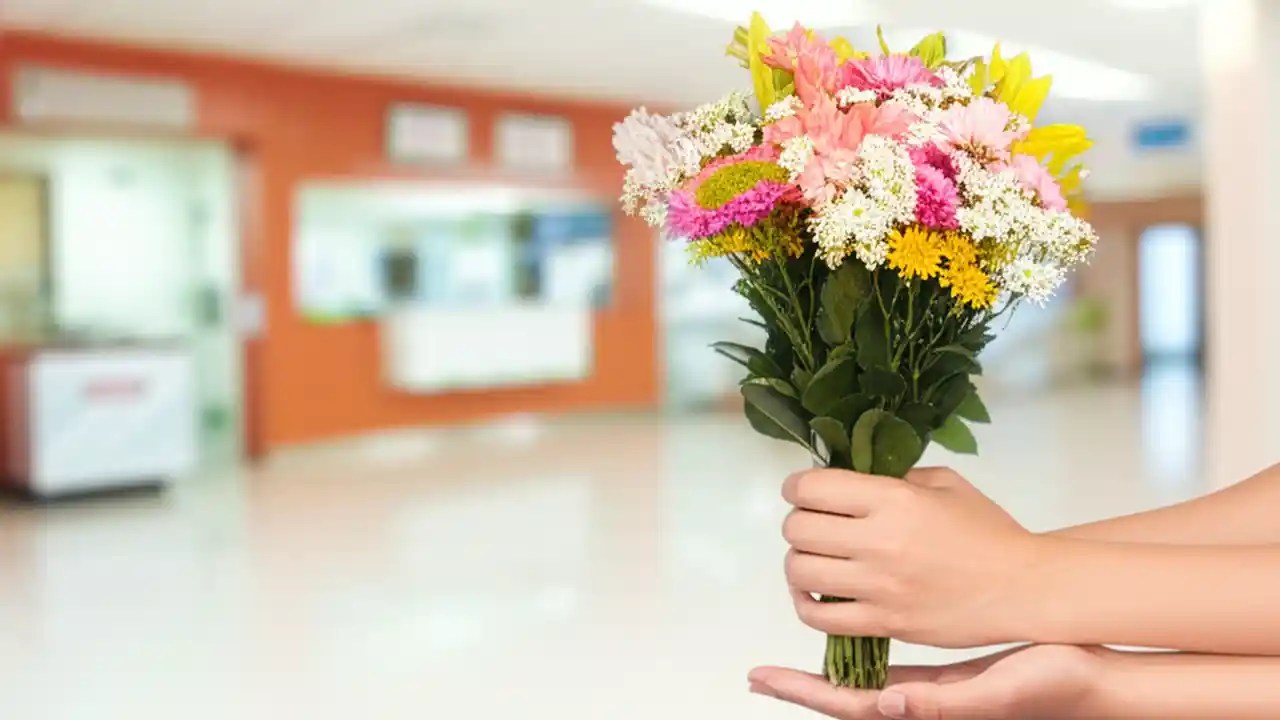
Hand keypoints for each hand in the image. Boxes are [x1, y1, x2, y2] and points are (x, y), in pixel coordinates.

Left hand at [749, 644, 1109, 719]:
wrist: (1092, 677)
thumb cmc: (1052, 682)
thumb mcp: (999, 691)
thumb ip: (943, 705)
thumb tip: (887, 706)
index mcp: (926, 709)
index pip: (849, 705)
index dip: (804, 692)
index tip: (760, 679)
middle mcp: (919, 705)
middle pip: (844, 699)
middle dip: (800, 688)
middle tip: (757, 675)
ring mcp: (928, 694)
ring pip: (862, 683)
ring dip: (824, 673)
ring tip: (790, 657)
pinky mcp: (942, 679)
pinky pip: (889, 670)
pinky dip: (860, 656)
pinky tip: (848, 631)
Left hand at [782, 467, 1039, 647]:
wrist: (1023, 587)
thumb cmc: (988, 531)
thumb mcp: (944, 484)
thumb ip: (895, 476)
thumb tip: (850, 480)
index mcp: (894, 500)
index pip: (812, 489)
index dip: (797, 487)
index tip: (802, 491)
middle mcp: (880, 542)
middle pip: (798, 529)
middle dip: (797, 522)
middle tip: (813, 523)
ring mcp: (879, 587)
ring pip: (799, 571)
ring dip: (798, 561)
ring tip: (814, 557)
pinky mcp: (884, 623)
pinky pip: (819, 617)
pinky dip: (805, 603)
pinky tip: (816, 593)